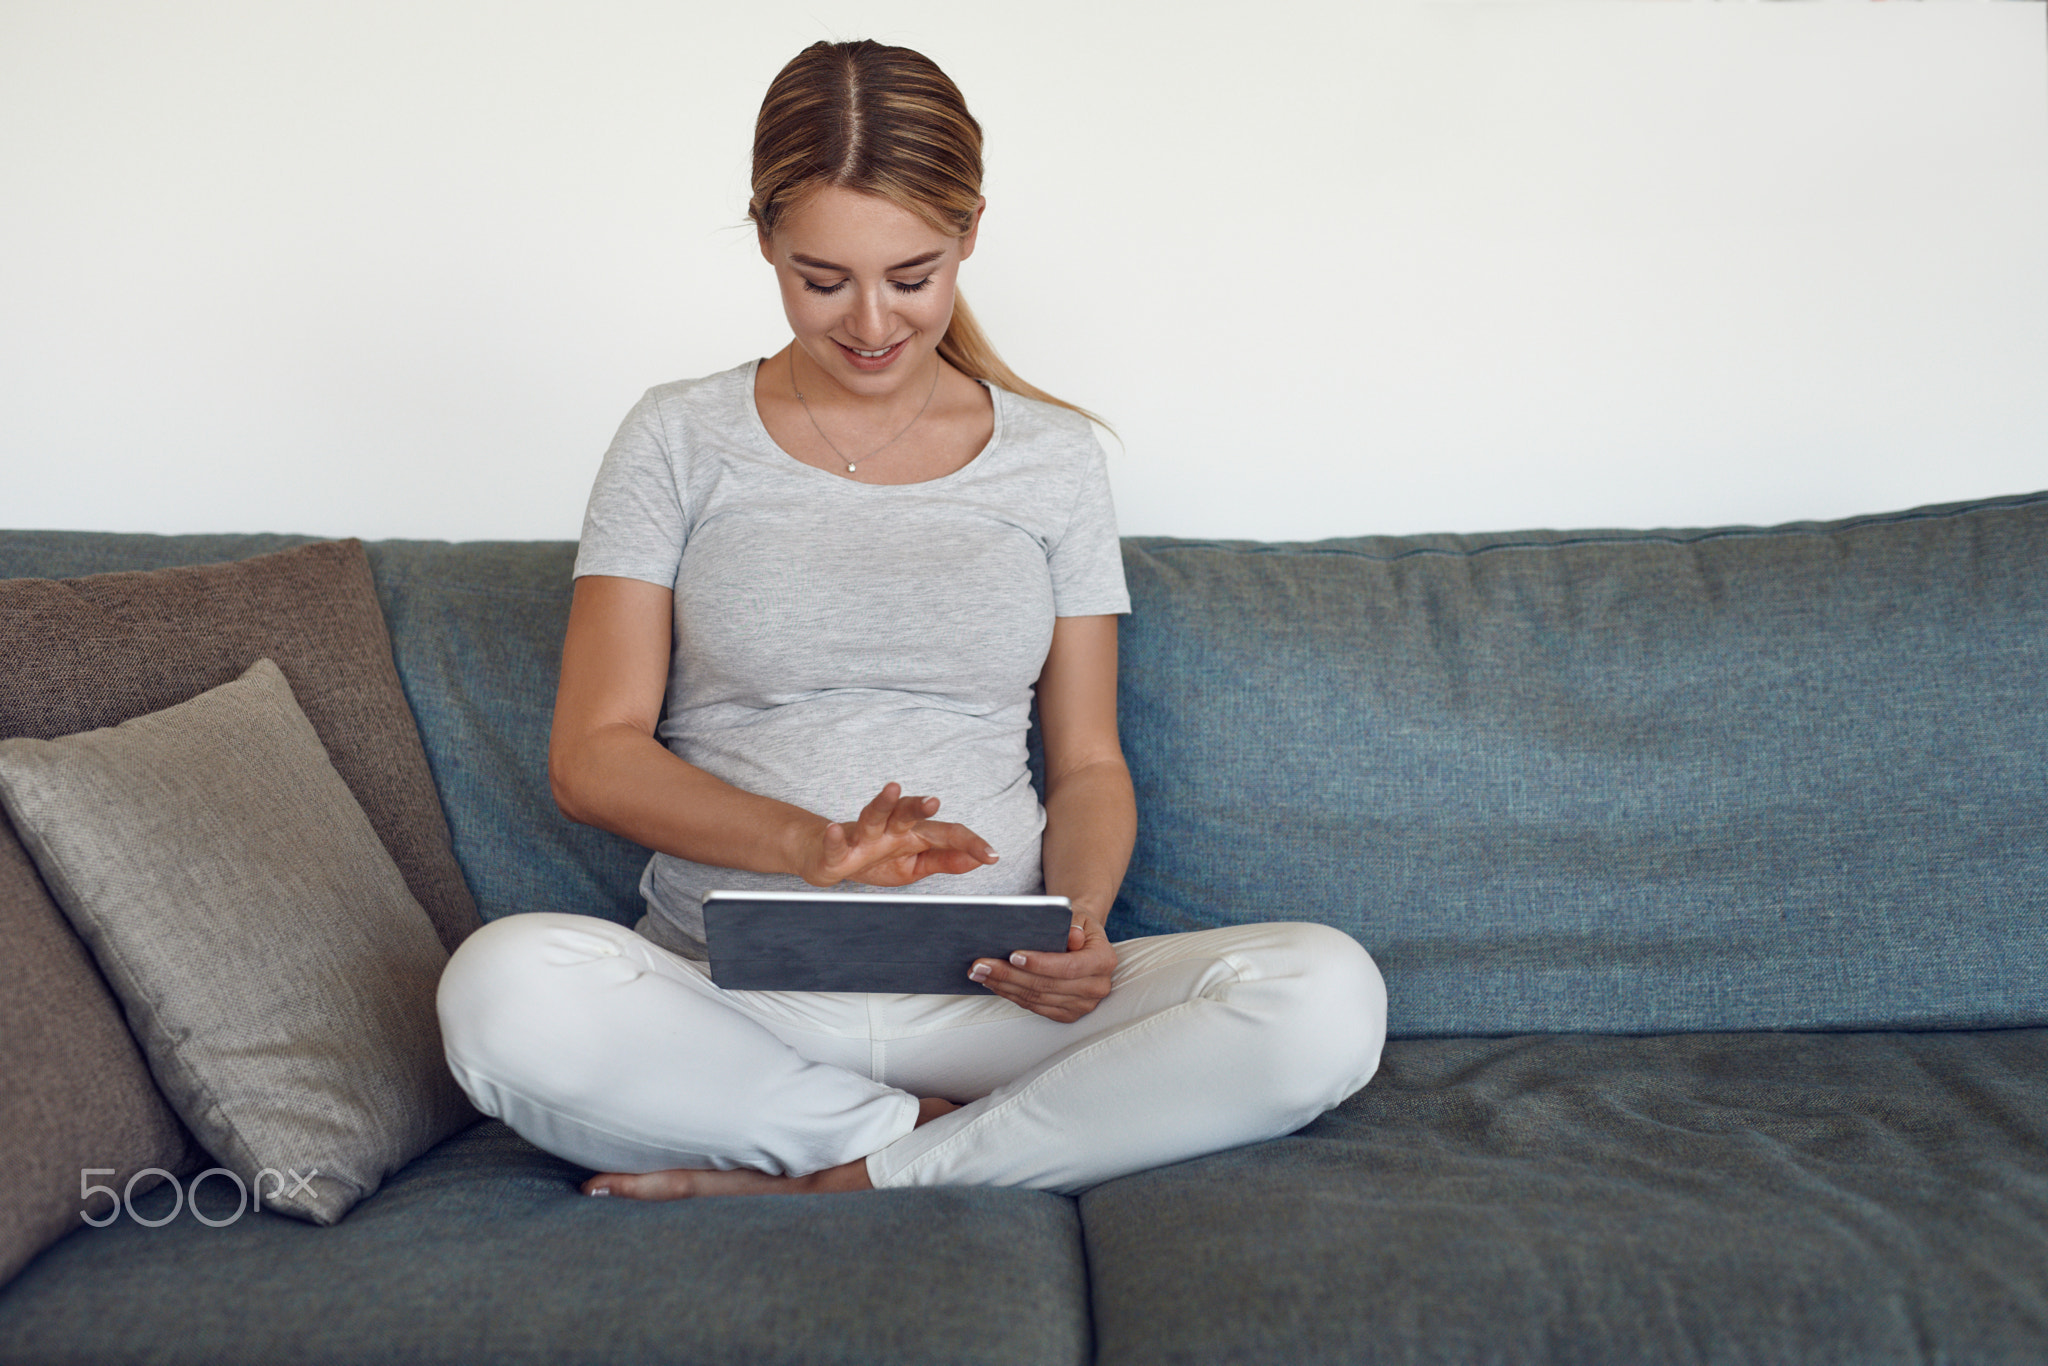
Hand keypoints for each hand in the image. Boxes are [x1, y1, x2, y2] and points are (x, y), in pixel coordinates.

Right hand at [797, 782, 998, 887]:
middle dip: (920, 806)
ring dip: (882, 802)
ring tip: (892, 788)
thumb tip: (979, 858)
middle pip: (907, 812)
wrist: (829, 860)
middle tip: (935, 801)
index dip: (969, 844)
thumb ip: (945, 860)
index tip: (992, 856)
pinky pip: (836, 842)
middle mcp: (889, 829)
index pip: (945, 834)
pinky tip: (835, 830)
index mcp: (912, 834)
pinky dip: (835, 837)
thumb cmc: (877, 859)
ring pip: (873, 815)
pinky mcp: (837, 850)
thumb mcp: (915, 866)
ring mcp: (862, 837)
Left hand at [969, 920, 1115, 1022]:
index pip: (1069, 967)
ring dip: (1004, 986)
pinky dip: (1011, 994)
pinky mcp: (1067, 1014)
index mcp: (1103, 961)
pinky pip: (1034, 1006)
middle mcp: (1097, 987)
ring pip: (1036, 998)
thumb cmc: (1077, 925)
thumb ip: (1075, 923)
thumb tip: (1072, 936)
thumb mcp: (1079, 916)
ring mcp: (1082, 1005)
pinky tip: (993, 983)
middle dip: (1009, 974)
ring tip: (979, 972)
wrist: (1082, 941)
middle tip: (981, 963)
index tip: (1013, 955)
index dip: (1040, 963)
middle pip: (1046, 985)